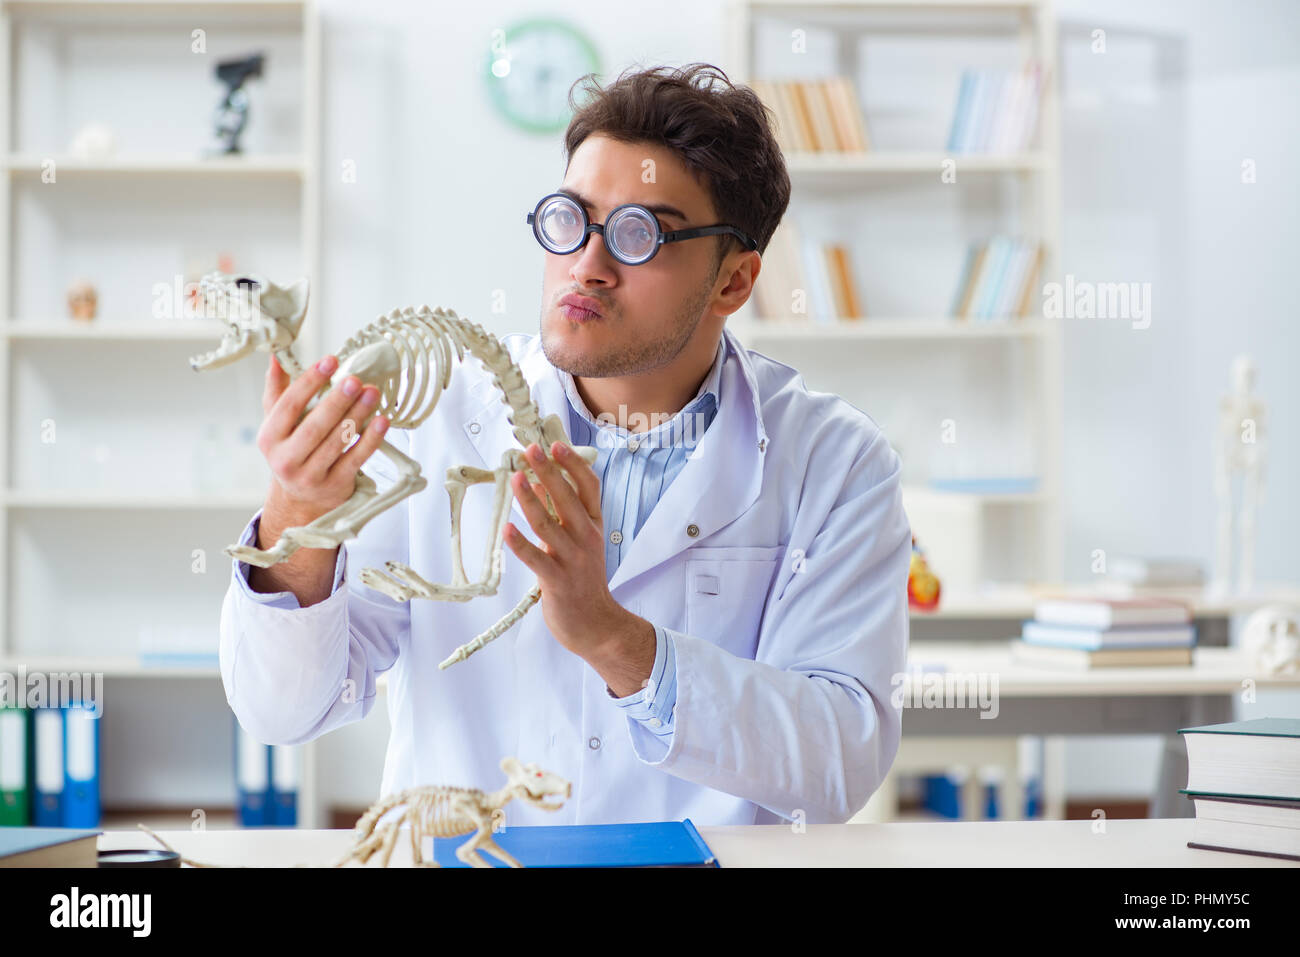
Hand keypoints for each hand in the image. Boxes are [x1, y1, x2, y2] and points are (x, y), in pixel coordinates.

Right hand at [258, 352, 389, 522]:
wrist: (302, 499)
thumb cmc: (293, 450)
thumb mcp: (278, 423)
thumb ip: (277, 390)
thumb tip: (276, 356)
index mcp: (269, 438)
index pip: (289, 405)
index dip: (310, 382)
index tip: (330, 361)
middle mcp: (286, 459)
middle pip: (314, 426)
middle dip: (336, 401)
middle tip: (355, 379)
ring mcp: (311, 475)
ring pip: (337, 441)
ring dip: (357, 415)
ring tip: (372, 393)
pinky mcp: (335, 485)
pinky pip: (356, 458)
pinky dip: (371, 439)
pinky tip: (382, 420)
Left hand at [504, 441, 654, 687]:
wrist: (596, 624)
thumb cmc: (583, 579)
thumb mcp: (578, 541)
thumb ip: (561, 513)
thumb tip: (540, 481)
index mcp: (594, 525)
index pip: (589, 488)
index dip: (573, 465)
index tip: (556, 445)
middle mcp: (586, 538)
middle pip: (568, 499)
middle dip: (549, 472)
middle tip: (531, 450)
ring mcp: (572, 560)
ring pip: (548, 524)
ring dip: (531, 500)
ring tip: (515, 479)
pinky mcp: (556, 581)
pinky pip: (536, 558)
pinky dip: (521, 544)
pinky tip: (507, 529)